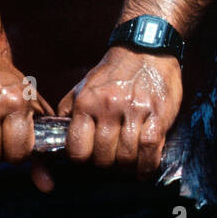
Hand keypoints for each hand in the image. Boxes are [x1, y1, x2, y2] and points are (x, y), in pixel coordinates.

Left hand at [58, 47, 181, 179]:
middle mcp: (108, 107)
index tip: (90, 158)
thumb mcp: (84, 86)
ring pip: (126, 156)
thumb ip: (70, 110)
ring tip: (128, 165)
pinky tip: (145, 169)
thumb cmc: (115, 71)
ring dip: (127, 167)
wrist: (147, 48)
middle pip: (102, 156)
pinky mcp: (158, 114)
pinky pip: (150, 148)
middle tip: (111, 161)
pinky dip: (147, 165)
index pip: (77, 148)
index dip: (83, 160)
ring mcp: (135, 110)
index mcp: (86, 102)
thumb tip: (58, 135)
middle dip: (106, 164)